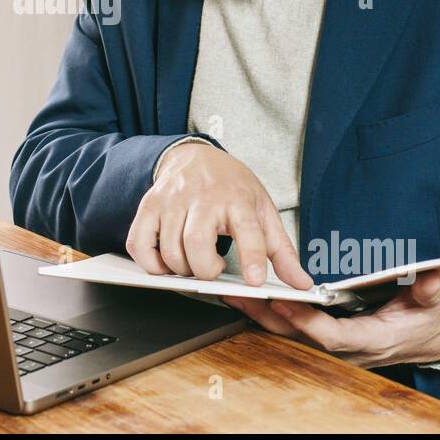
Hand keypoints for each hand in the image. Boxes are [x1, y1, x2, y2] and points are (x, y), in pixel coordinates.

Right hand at [127, 142, 311, 288]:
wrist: (196, 156)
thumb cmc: (231, 186)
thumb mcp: (264, 211)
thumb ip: (282, 251)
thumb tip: (300, 283)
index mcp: (237, 199)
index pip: (247, 230)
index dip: (251, 257)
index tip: (255, 281)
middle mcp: (203, 198)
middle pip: (197, 244)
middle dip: (205, 270)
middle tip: (212, 268)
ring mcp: (172, 200)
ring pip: (169, 249)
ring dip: (181, 268)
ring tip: (193, 262)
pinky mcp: (149, 206)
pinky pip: (139, 242)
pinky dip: (150, 262)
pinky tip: (165, 261)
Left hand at [222, 270, 439, 367]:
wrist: (433, 338)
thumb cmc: (431, 319)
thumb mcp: (437, 302)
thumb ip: (431, 291)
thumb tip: (429, 278)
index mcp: (372, 340)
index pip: (333, 336)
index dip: (307, 322)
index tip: (284, 304)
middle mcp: (349, 350)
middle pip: (300, 338)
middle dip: (268, 318)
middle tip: (240, 296)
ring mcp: (336, 348)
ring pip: (291, 336)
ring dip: (261, 317)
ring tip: (233, 295)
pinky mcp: (328, 340)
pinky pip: (294, 332)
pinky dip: (270, 317)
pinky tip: (249, 301)